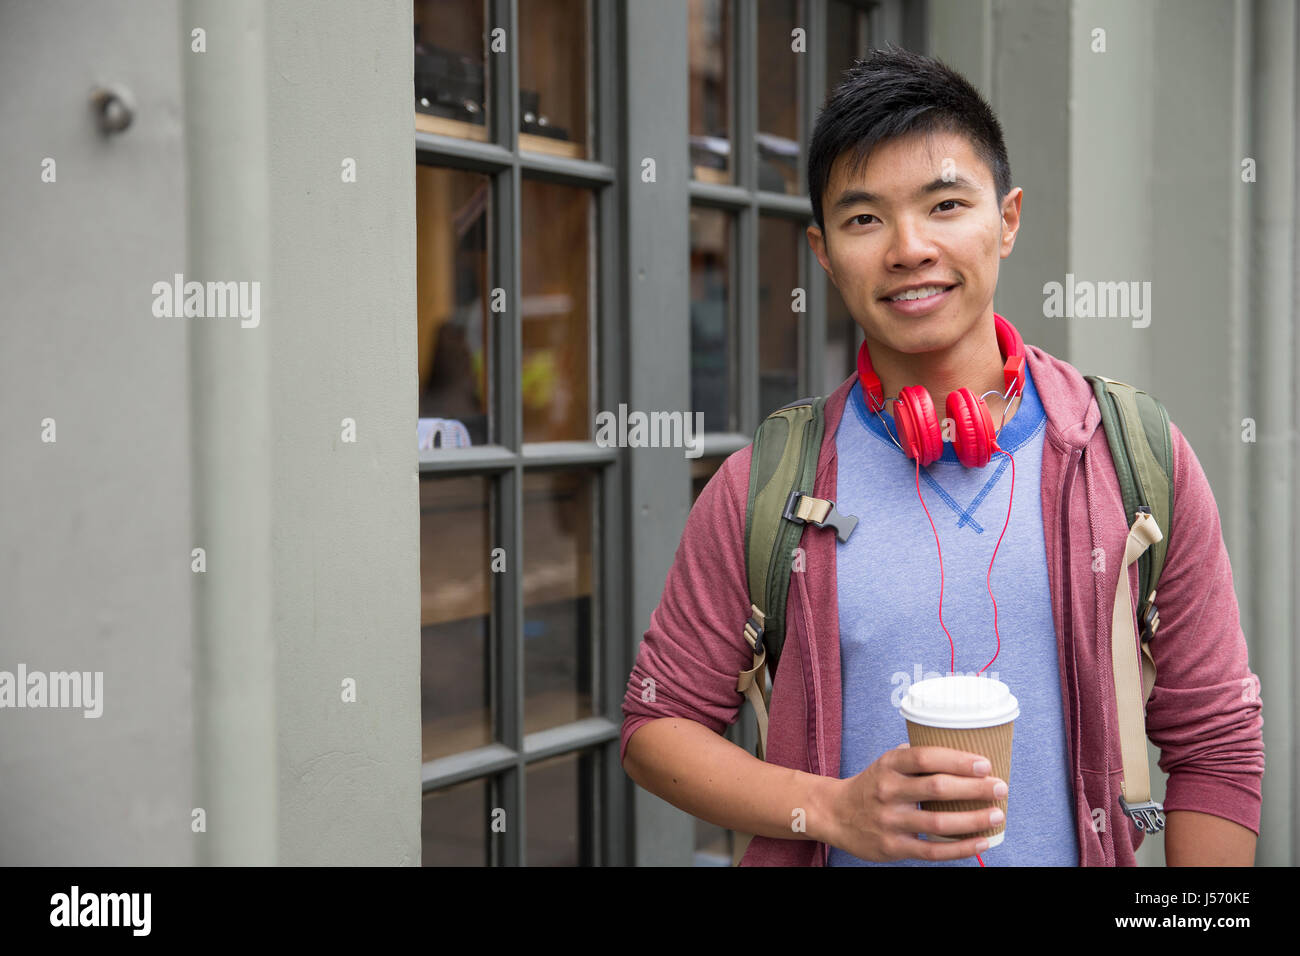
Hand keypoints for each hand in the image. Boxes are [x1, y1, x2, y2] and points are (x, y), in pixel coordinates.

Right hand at [825, 743, 1007, 861]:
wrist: (835, 814)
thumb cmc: (872, 785)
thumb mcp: (887, 763)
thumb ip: (916, 758)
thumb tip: (964, 755)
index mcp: (889, 765)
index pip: (925, 757)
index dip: (957, 760)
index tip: (984, 764)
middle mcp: (888, 790)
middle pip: (937, 787)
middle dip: (974, 788)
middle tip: (999, 787)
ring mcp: (890, 820)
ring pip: (939, 821)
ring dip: (973, 819)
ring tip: (996, 814)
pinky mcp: (894, 847)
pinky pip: (933, 850)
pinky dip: (961, 847)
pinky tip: (981, 842)